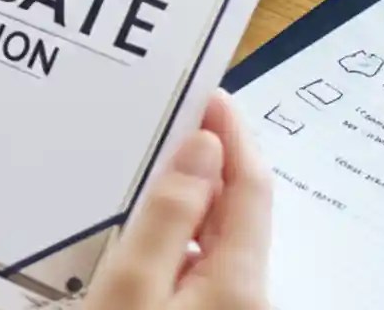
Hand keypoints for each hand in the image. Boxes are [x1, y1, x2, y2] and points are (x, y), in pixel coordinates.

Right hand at [84, 90, 272, 309]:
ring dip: (194, 198)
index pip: (251, 187)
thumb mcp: (132, 283)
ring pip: (218, 239)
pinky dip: (182, 234)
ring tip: (154, 164)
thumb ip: (168, 216)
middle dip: (213, 160)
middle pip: (238, 212)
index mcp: (240, 281)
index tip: (208, 94)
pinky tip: (149, 230)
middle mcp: (248, 296)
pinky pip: (202, 264)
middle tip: (174, 119)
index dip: (232, 135)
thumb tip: (204, 148)